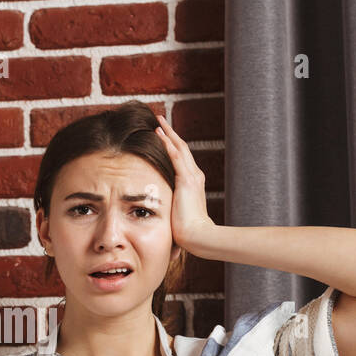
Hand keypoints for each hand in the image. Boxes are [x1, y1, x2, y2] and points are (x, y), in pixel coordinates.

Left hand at [154, 114, 215, 252]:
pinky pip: (175, 156)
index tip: (162, 136)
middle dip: (171, 133)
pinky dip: (167, 143)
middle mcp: (195, 175)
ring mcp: (192, 176)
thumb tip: (160, 209)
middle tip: (160, 119)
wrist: (198, 236)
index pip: (182, 159)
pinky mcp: (186, 180)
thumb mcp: (178, 213)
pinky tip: (158, 133)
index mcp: (193, 182)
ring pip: (179, 147)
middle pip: (182, 147)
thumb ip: (172, 206)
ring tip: (158, 120)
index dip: (173, 145)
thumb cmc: (188, 231)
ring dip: (168, 132)